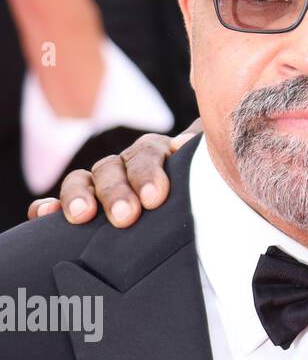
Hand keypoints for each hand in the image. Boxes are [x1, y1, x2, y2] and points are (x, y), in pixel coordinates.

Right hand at [27, 119, 199, 225]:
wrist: (195, 214)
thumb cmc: (203, 194)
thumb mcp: (210, 175)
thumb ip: (203, 158)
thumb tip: (189, 141)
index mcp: (160, 154)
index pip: (149, 155)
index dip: (148, 173)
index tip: (155, 198)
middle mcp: (128, 164)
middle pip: (114, 168)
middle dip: (117, 192)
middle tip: (125, 217)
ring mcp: (102, 183)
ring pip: (83, 180)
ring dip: (80, 195)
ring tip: (81, 215)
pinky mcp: (81, 204)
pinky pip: (57, 203)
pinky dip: (48, 207)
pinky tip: (45, 214)